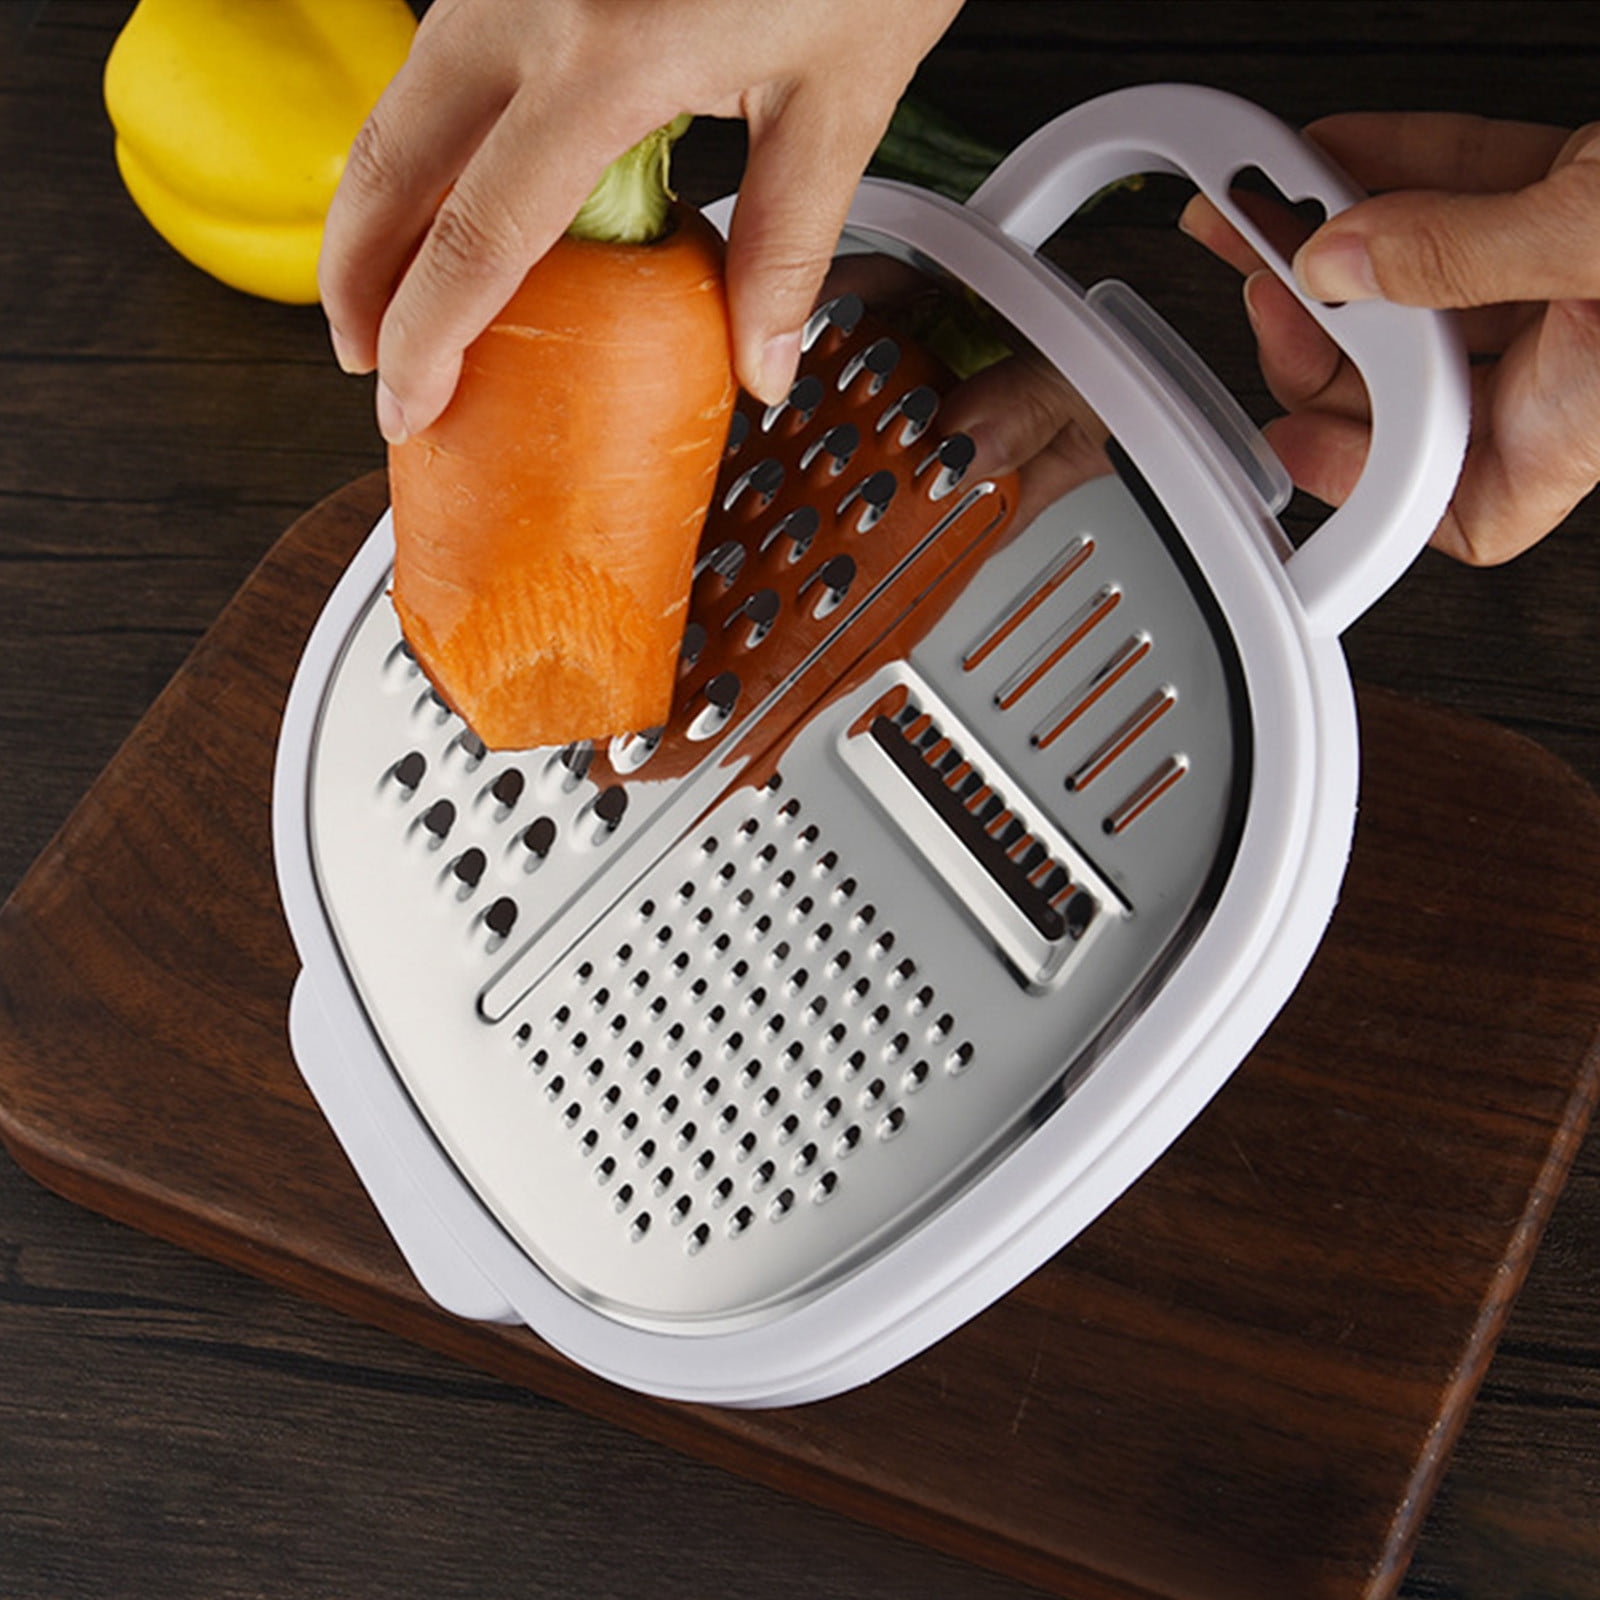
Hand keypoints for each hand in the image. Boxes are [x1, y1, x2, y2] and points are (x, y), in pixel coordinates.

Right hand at [319, 0, 963, 442]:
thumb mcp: (841, 98)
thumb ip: (788, 245)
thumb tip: (763, 366)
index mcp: (608, 55)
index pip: (479, 233)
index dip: (427, 337)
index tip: (407, 405)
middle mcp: (530, 0)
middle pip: (390, 160)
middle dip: (354, 276)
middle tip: (362, 361)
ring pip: (401, 100)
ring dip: (377, 207)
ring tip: (390, 296)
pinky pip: (443, 57)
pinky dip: (423, 143)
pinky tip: (445, 194)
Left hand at [1182, 112, 1599, 564]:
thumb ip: (1469, 259)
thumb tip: (1344, 265)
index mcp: (1580, 415)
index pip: (1458, 506)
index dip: (1357, 483)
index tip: (1285, 444)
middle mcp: (1568, 357)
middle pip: (1408, 382)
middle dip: (1316, 329)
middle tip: (1267, 283)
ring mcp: (1565, 274)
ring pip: (1422, 276)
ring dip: (1332, 237)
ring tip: (1258, 205)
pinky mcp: (1575, 188)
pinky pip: (1463, 186)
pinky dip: (1392, 162)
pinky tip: (1329, 152)